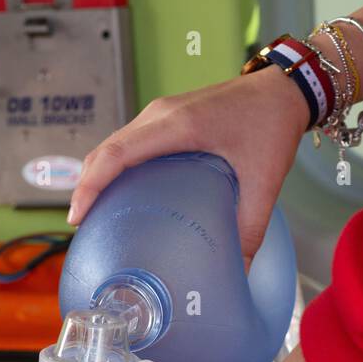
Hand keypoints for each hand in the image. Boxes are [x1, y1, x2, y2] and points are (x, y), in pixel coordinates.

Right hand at [68, 68, 309, 267]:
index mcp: (178, 125)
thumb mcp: (264, 181)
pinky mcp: (168, 116)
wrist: (284, 88)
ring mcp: (161, 112)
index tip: (78, 215)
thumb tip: (239, 273)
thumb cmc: (272, 124)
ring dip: (98, 174)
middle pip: (106, 148)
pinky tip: (120, 192)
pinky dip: (116, 165)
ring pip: (115, 143)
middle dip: (87, 184)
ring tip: (93, 212)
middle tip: (81, 225)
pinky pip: (130, 141)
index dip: (92, 184)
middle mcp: (161, 114)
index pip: (118, 153)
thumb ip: (250, 228)